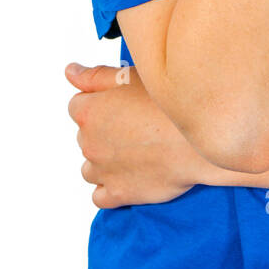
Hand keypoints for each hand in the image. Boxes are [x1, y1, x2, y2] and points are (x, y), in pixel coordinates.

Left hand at [65, 62, 212, 208]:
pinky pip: (100, 196)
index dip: (99, 103)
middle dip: (103, 131)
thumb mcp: (130, 77)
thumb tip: (70, 72)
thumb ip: (95, 76)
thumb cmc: (168, 105)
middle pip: (85, 136)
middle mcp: (89, 143)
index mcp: (89, 111)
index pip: (77, 106)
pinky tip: (129, 175)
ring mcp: (102, 171)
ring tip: (134, 151)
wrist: (197, 141)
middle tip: (135, 124)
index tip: (121, 104)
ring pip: (90, 167)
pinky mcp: (119, 193)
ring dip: (104, 160)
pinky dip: (110, 187)